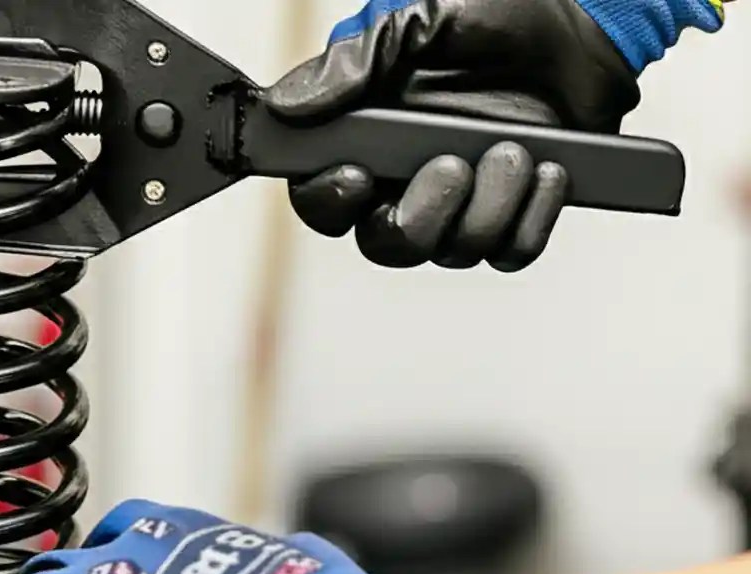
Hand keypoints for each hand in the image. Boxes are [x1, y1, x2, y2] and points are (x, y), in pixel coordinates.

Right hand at [265, 0, 723, 271]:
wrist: (582, 23)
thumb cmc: (499, 13)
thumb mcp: (417, 19)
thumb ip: (353, 63)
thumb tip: (288, 105)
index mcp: (365, 138)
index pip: (318, 199)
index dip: (329, 202)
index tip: (358, 177)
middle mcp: (404, 180)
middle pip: (385, 244)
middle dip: (420, 217)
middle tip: (452, 166)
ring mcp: (459, 203)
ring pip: (452, 252)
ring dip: (489, 206)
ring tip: (515, 149)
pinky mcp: (511, 215)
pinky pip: (510, 252)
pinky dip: (531, 216)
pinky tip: (546, 168)